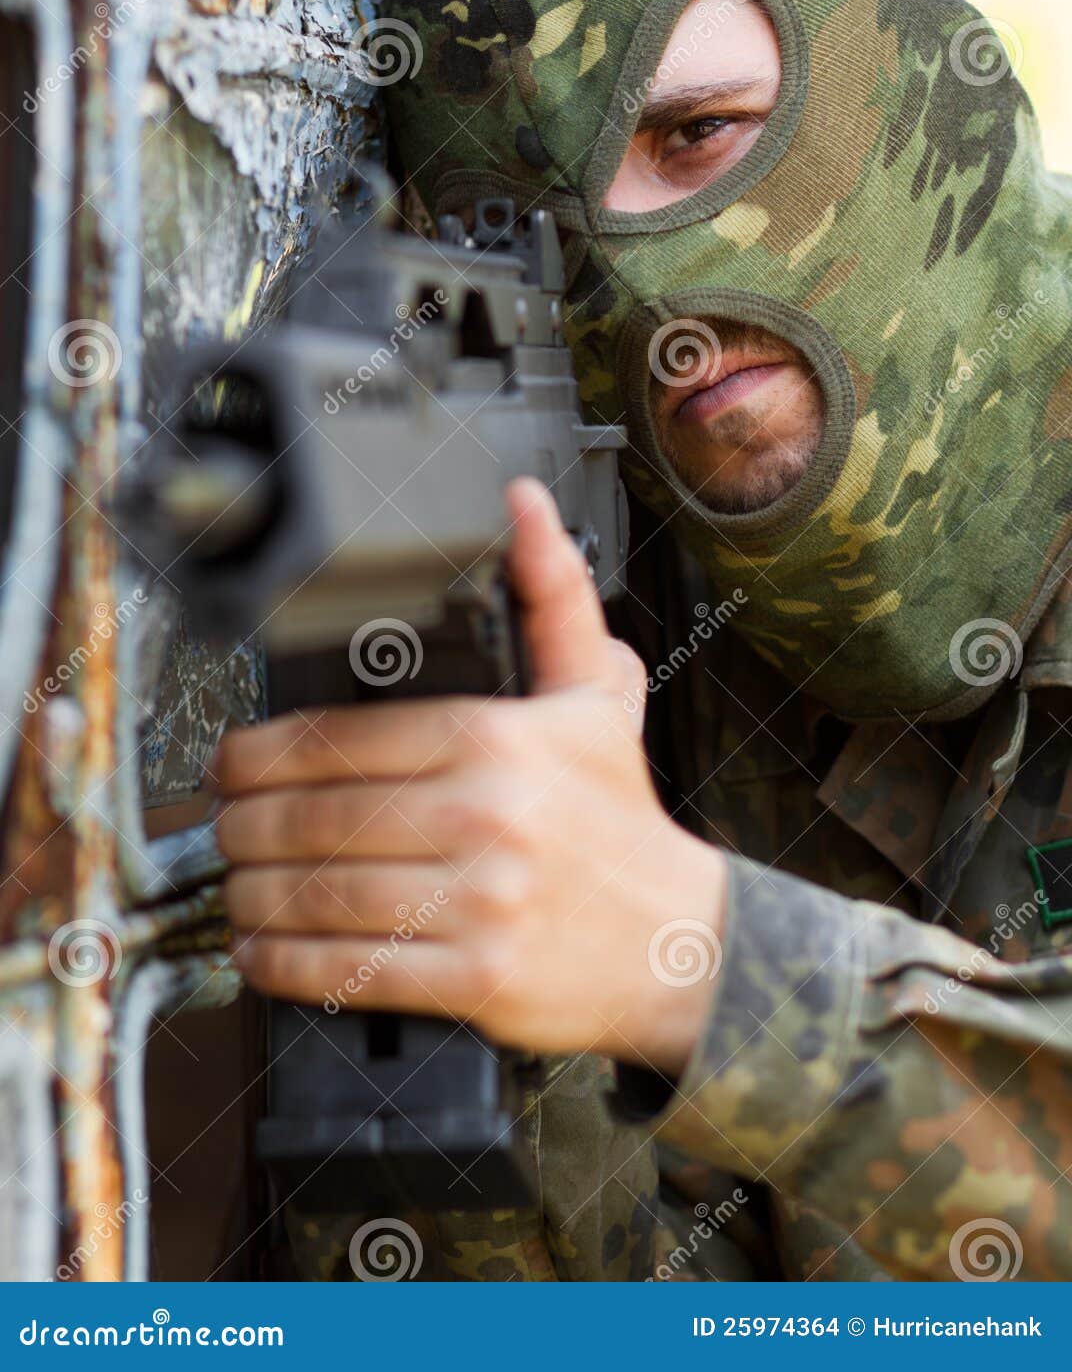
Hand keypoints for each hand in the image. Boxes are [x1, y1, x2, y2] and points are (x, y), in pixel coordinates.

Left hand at [214, 478, 725, 1073]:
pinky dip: (286, 963)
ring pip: (324, 892)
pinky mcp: (478, 978)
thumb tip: (522, 505)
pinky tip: (262, 949)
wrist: (680, 939)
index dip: (259, 753)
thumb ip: (552, 595)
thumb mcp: (592, 696)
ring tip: (235, 884)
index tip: (230, 763)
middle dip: (243, 822)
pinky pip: (352, 969)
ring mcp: (482, 899)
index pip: (340, 737)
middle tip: (222, 822)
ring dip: (253, 893)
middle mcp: (487, 814)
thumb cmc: (619, 819)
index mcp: (497, 737)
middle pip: (319, 815)